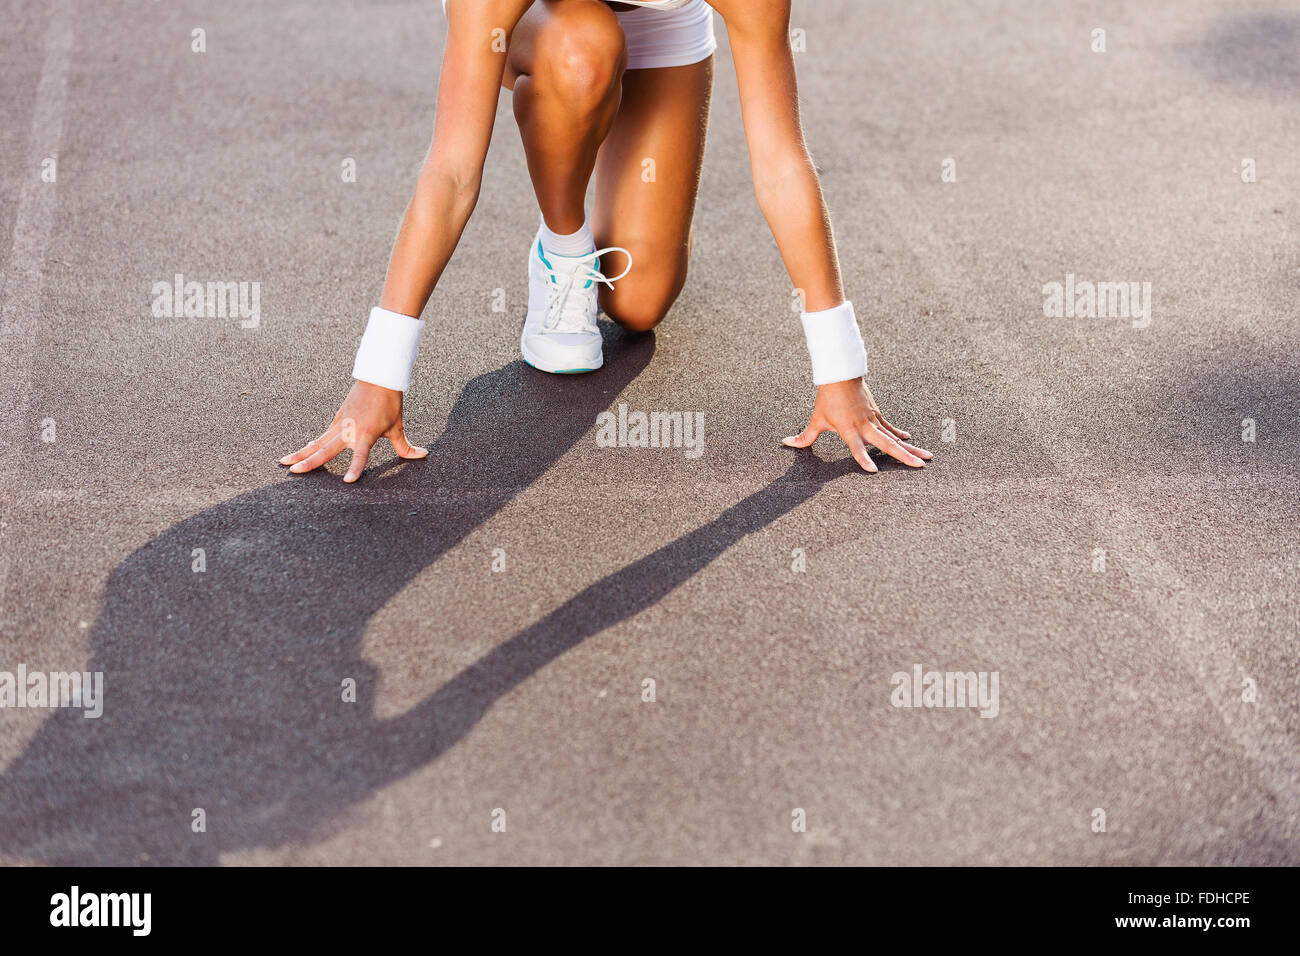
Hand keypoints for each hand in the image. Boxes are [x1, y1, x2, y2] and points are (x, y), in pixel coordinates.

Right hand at [279, 380, 427, 482]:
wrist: (378, 379)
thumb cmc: (389, 404)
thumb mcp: (398, 427)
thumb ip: (406, 446)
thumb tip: (423, 455)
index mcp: (366, 434)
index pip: (360, 455)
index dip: (355, 468)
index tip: (348, 481)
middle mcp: (348, 430)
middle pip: (325, 449)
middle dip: (309, 461)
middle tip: (293, 472)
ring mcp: (339, 424)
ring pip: (317, 442)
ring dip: (301, 453)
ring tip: (284, 462)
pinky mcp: (336, 419)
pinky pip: (322, 436)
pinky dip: (311, 445)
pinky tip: (301, 453)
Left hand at [782, 378, 931, 472]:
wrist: (841, 375)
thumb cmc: (827, 399)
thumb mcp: (816, 420)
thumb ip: (804, 437)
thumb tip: (786, 443)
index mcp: (849, 430)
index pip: (856, 448)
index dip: (863, 459)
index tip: (873, 471)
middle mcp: (864, 427)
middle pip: (887, 444)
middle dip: (903, 456)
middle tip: (919, 467)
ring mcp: (873, 420)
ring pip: (895, 437)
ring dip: (911, 448)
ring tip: (926, 458)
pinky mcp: (877, 415)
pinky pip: (891, 428)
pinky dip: (900, 435)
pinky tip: (910, 441)